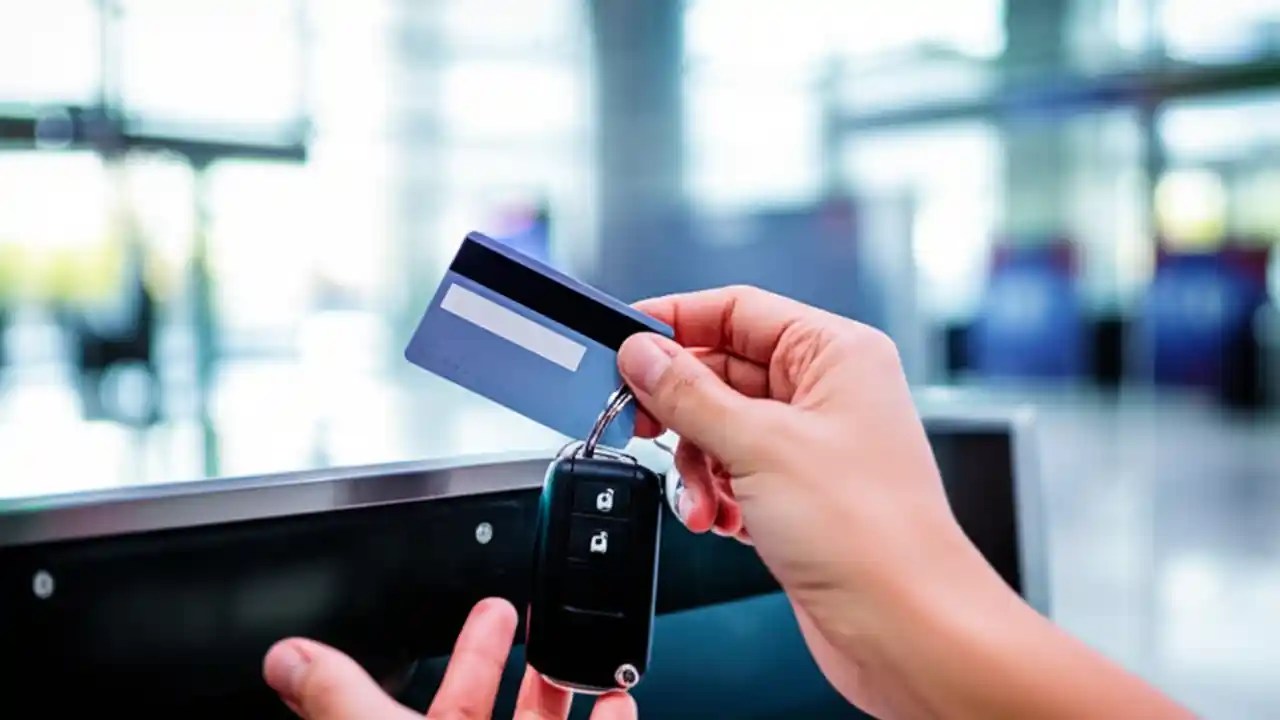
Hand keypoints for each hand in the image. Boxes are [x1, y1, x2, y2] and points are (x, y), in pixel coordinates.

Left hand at [262, 598, 636, 719]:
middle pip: (487, 707)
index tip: (485, 607)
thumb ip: (339, 703)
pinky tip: (618, 698)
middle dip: (508, 657)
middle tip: (522, 610)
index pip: (428, 700)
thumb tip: (283, 658)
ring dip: (564, 686)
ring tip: (583, 645)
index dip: (455, 651)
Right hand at [619, 286, 1190, 719]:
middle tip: (642, 426)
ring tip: (702, 502)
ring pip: (722, 428)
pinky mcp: (801, 494)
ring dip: (698, 466)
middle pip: (723, 371)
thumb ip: (688, 394)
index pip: (739, 310)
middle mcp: (829, 393)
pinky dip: (718, 496)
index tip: (626, 342)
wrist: (907, 629)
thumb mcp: (759, 447)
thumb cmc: (871, 534)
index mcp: (836, 354)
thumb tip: (642, 353)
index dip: (677, 322)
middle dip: (682, 410)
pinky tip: (724, 522)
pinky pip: (735, 473)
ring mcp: (814, 445)